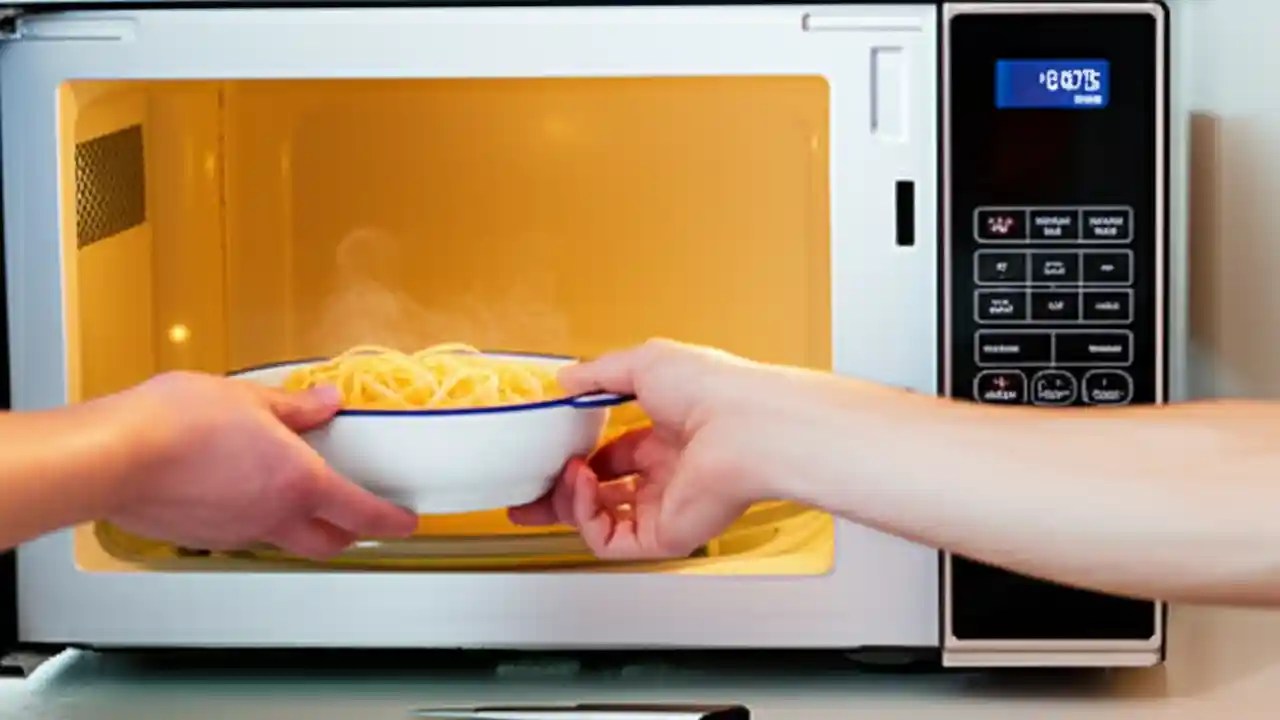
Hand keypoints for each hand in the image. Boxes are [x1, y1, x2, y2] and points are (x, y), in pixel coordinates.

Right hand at [104, 371, 417, 558]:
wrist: (111, 458)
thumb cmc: (175, 424)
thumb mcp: (248, 399)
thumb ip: (294, 408)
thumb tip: (325, 402)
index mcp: (299, 483)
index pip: (362, 514)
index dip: (391, 521)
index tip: (407, 522)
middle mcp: (274, 517)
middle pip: (329, 542)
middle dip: (352, 533)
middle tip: (358, 514)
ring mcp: (238, 532)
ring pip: (286, 539)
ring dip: (300, 522)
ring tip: (291, 489)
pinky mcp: (204, 536)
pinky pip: (244, 532)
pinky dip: (256, 516)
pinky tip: (240, 488)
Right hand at [508, 339, 816, 559]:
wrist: (744, 426)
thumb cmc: (712, 389)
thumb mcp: (642, 363)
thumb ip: (597, 374)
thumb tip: (564, 379)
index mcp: (667, 436)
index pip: (612, 457)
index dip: (576, 458)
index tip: (544, 456)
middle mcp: (668, 474)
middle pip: (602, 496)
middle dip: (559, 497)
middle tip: (526, 496)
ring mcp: (666, 506)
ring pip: (600, 521)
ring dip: (570, 500)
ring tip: (564, 474)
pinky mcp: (666, 535)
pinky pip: (610, 540)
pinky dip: (586, 516)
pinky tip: (584, 485)